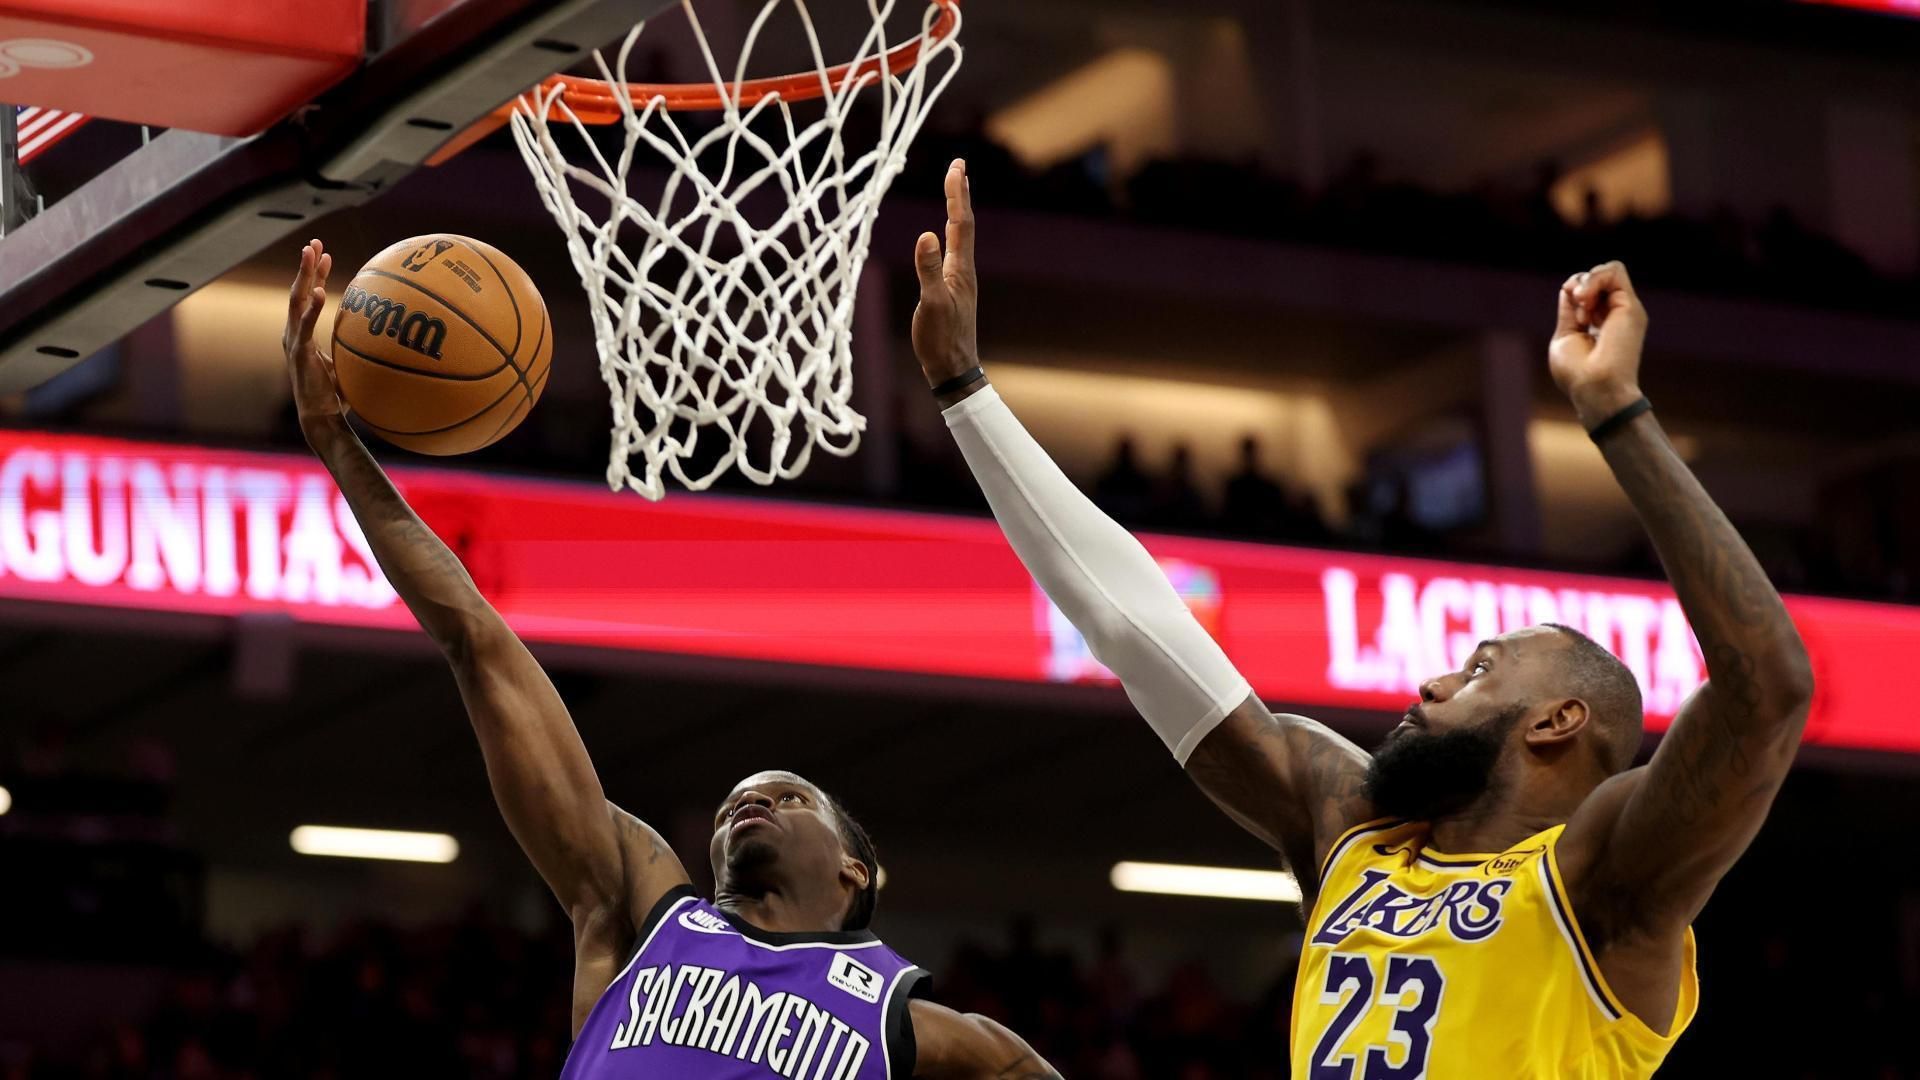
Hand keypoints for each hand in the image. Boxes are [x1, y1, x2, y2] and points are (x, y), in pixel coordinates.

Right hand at [284, 238, 347, 444]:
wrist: (321, 417)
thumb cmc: (335, 394)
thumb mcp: (348, 362)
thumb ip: (356, 345)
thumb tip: (383, 336)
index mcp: (302, 333)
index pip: (307, 296)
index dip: (315, 274)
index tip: (326, 254)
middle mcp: (293, 332)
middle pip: (297, 291)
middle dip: (305, 265)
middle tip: (314, 243)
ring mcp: (293, 341)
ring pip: (295, 300)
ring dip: (303, 274)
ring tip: (310, 253)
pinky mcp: (299, 352)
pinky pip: (305, 324)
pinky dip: (311, 306)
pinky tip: (318, 289)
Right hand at [910, 159, 978, 391]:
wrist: (953, 370)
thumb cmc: (941, 340)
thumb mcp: (931, 304)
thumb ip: (928, 271)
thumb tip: (927, 234)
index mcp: (960, 270)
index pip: (961, 224)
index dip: (958, 194)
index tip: (956, 166)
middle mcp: (963, 271)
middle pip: (964, 225)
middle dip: (960, 195)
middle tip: (959, 167)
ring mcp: (958, 281)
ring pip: (960, 237)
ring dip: (957, 211)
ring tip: (956, 191)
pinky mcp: (951, 291)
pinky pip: (952, 252)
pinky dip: (950, 234)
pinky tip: (945, 236)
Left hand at [1549, 261, 1648, 425]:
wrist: (1595, 387)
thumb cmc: (1576, 373)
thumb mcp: (1566, 335)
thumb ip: (1570, 310)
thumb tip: (1568, 286)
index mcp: (1600, 323)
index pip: (1587, 290)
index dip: (1573, 292)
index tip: (1573, 319)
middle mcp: (1616, 314)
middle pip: (1598, 278)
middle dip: (1579, 286)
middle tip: (1578, 316)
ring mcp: (1625, 309)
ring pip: (1609, 270)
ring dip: (1587, 282)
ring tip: (1583, 304)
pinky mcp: (1631, 306)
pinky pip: (1615, 271)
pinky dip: (1595, 279)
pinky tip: (1587, 301)